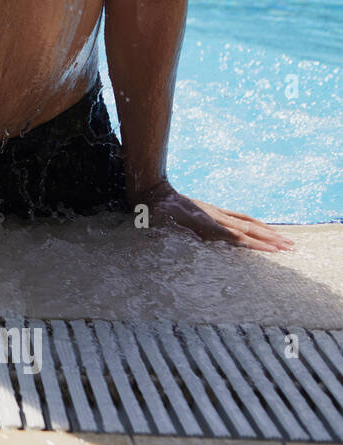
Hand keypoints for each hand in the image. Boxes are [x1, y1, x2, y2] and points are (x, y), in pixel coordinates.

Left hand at [131, 181, 292, 252]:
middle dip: (270, 239)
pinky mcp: (214, 210)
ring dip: (268, 232)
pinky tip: (265, 228)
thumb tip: (192, 242)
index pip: (234, 235)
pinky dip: (255, 224)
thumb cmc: (154, 214)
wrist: (153, 192)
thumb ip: (178, 235)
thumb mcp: (162, 226)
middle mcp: (214, 217)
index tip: (272, 251)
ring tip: (286, 240)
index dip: (254, 243)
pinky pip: (239, 217)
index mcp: (204, 223)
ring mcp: (216, 212)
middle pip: (248, 229)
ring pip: (247, 222)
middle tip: (290, 248)